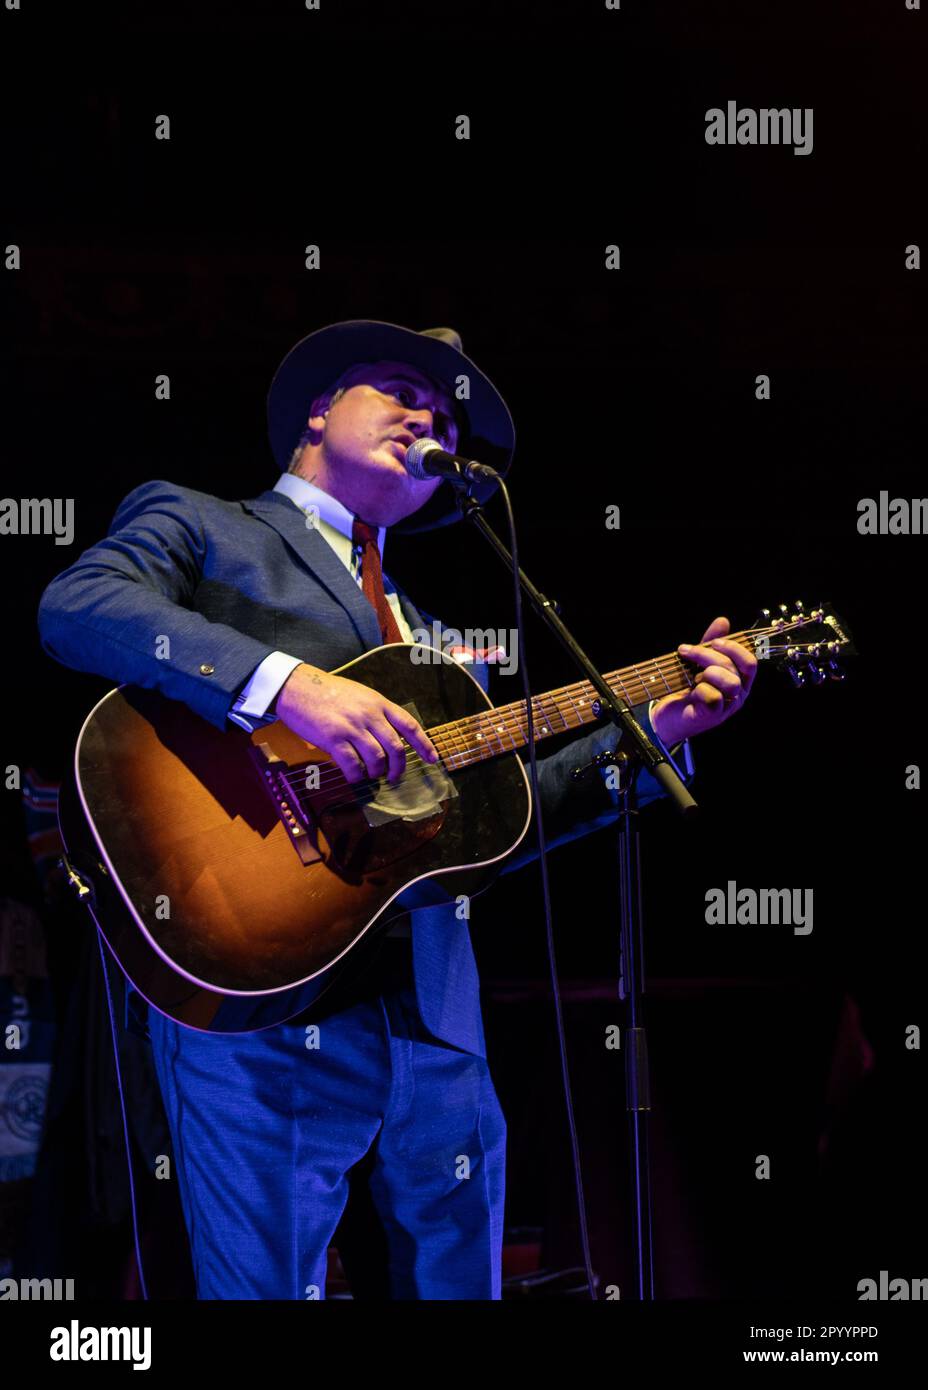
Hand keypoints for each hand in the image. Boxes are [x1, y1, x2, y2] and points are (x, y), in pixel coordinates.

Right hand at [274, 663, 440, 783]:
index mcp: (378, 703)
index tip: (433, 758)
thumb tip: (388, 737)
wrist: (298, 686)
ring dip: (376, 772)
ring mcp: (352, 726)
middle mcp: (369, 714)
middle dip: (399, 767)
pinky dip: (356, 775)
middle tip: (394, 776)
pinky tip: (354, 776)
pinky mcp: (333, 738)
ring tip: (371, 775)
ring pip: (376, 758)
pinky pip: (352, 764)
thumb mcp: (360, 695)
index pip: (409, 725)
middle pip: (396, 747)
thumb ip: (376, 712)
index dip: (424, 744)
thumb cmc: (327, 692)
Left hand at [650, 616, 756, 745]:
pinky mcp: (713, 716)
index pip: (750, 661)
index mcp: (740, 680)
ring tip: (692, 675)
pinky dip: (699, 689)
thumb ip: (710, 644)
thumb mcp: (698, 662)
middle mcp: (738, 695)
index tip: (712, 642)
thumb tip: (723, 621)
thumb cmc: (686, 689)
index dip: (733, 648)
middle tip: (686, 651)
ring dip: (707, 671)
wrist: (667, 715)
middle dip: (708, 655)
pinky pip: (713, 697)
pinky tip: (691, 691)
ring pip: (730, 682)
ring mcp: (727, 707)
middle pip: (735, 667)